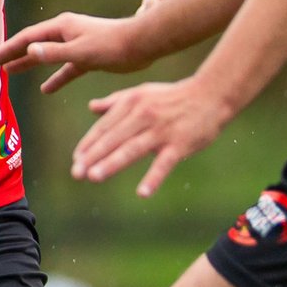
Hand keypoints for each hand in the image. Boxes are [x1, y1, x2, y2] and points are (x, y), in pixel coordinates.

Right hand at [0, 11, 148, 93]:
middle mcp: (66, 33)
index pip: (26, 39)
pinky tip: (47, 90)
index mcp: (61, 28)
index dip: (7, 50)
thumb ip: (55, 53)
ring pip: (47, 56)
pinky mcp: (88, 57)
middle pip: (33, 45)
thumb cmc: (113, 45)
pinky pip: (65, 68)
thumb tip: (29, 52)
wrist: (142, 44)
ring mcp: (76, 44)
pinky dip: (56, 78)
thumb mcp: (81, 51)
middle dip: (13, 55)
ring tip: (11, 73)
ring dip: (30, 65)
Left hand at [71, 76, 227, 197]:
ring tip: (94, 177)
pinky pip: (164, 164)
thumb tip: (91, 107)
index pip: (104, 127)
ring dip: (112, 163)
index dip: (89, 144)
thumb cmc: (173, 97)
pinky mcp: (179, 144)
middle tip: (76, 173)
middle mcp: (142, 116)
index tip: (76, 160)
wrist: (210, 95)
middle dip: (93, 157)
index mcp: (131, 104)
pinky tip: (142, 194)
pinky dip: (153, 178)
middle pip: (113, 139)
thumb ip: (115, 102)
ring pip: (132, 149)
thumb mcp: (142, 93)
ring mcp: (161, 131)